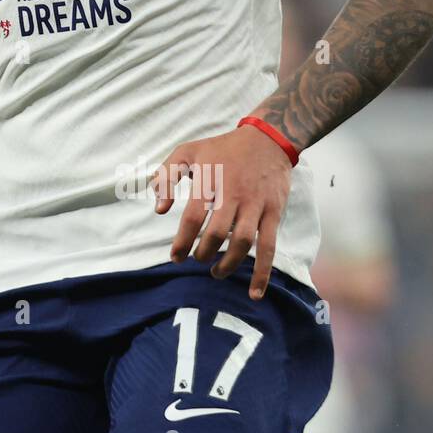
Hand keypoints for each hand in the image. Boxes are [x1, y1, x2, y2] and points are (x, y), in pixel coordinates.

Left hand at [150, 125, 292, 299]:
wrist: (267, 140)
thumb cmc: (221, 148)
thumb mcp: (187, 151)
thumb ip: (167, 177)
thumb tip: (159, 209)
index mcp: (210, 180)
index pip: (193, 217)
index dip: (182, 241)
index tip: (175, 256)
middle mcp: (233, 194)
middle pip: (216, 233)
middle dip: (203, 253)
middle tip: (196, 259)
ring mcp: (256, 205)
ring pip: (242, 242)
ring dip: (228, 264)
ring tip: (216, 272)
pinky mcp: (273, 213)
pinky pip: (269, 247)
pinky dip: (262, 272)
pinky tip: (254, 293)